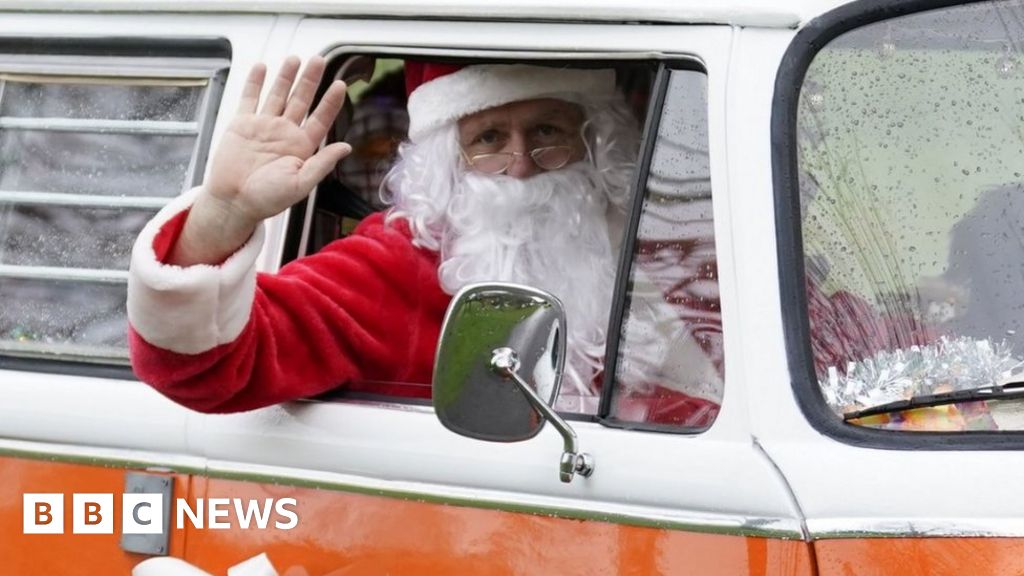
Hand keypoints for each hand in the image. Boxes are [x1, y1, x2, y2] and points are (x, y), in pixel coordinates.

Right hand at [170, 56, 350, 264]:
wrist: (234, 202)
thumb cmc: (267, 199)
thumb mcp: (301, 184)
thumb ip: (323, 163)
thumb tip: (346, 148)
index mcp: (302, 148)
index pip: (320, 119)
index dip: (330, 102)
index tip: (340, 86)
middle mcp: (284, 134)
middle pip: (301, 100)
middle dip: (310, 80)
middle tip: (319, 61)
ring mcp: (263, 127)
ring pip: (278, 95)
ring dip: (286, 77)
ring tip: (295, 59)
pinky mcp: (242, 124)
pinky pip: (250, 98)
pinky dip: (255, 82)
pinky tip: (262, 68)